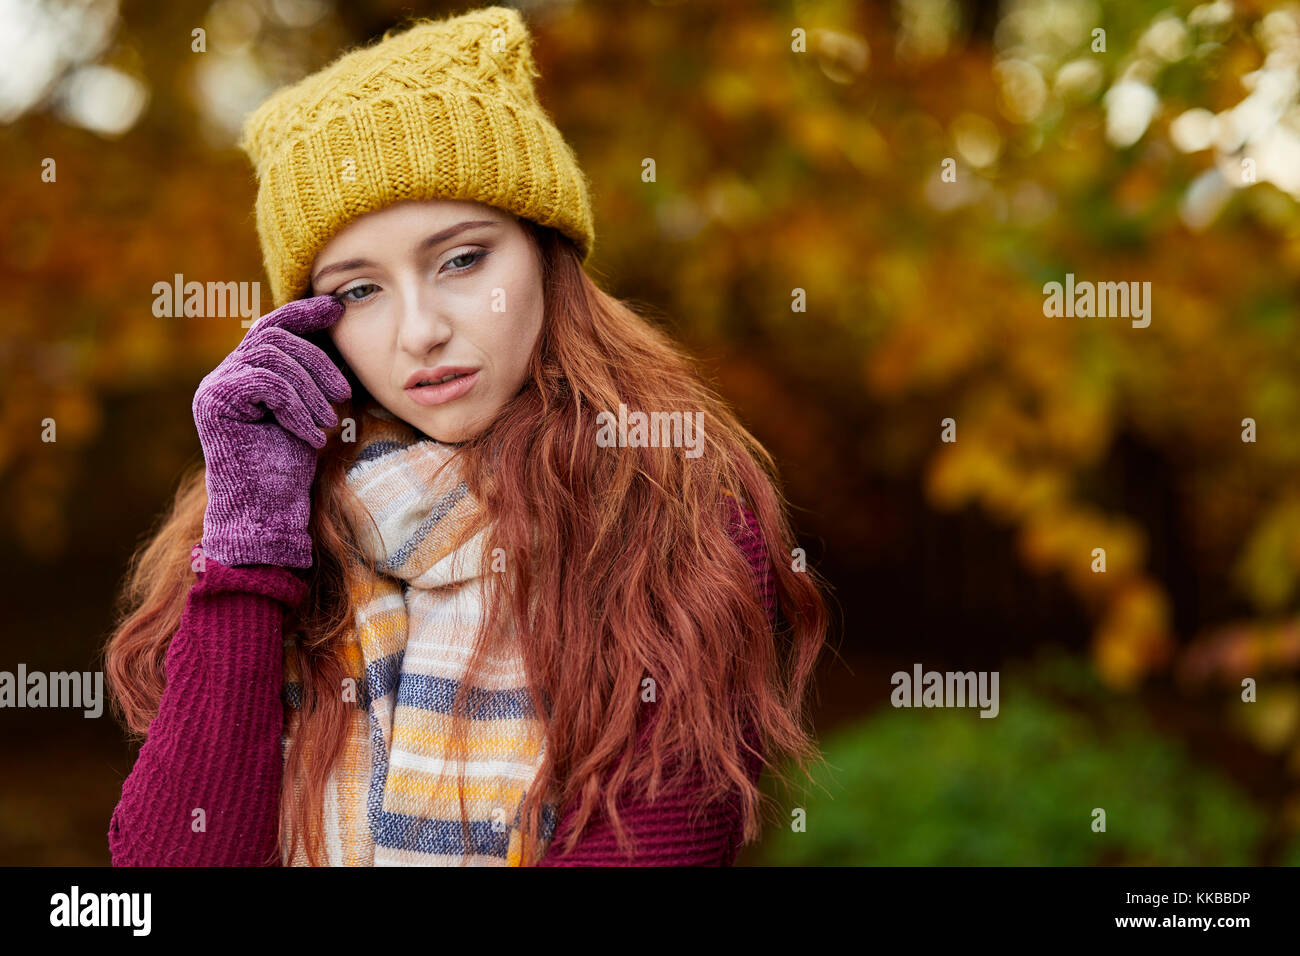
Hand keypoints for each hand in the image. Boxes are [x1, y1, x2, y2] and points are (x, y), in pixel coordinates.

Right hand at [193, 295, 348, 567]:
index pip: (273, 325)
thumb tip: (334, 329)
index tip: (337, 307)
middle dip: (317, 360)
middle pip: (274, 336)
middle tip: (344, 391)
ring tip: (328, 422)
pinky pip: (265, 383)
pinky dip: (296, 408)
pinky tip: (311, 436)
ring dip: (310, 389)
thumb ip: (310, 373)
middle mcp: (224, 374)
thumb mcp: (310, 409)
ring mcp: (214, 386)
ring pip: (272, 357)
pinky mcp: (213, 402)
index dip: (304, 312)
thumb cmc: (290, 466)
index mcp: (245, 371)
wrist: (267, 510)